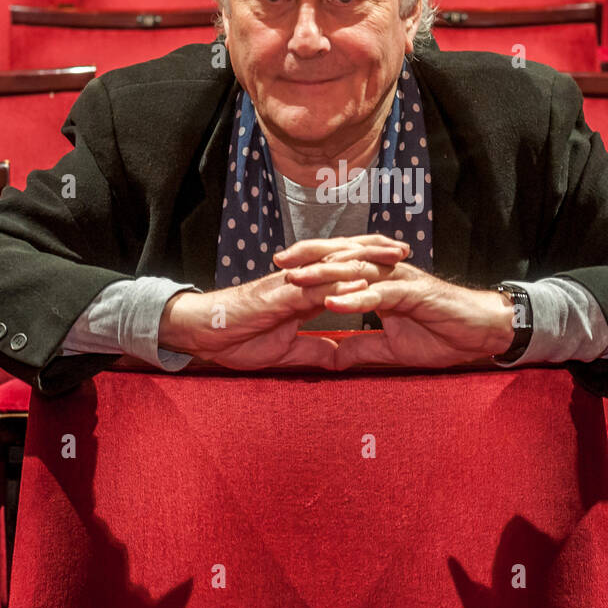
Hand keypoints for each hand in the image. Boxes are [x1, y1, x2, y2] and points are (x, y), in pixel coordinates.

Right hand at [158, 235, 410, 368]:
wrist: (202, 333)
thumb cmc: (238, 337)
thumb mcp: (288, 350)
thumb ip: (316, 349)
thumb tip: (341, 358)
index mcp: (305, 290)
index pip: (344, 270)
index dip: (370, 264)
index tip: (399, 263)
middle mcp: (301, 279)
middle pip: (344, 257)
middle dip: (375, 251)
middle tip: (406, 248)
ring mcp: (291, 284)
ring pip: (335, 265)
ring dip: (366, 259)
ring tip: (394, 256)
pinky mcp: (278, 295)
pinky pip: (314, 288)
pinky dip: (338, 285)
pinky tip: (360, 284)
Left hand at [290, 262, 518, 369]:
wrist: (480, 334)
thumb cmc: (442, 335)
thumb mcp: (391, 349)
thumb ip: (362, 348)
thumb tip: (334, 357)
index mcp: (380, 282)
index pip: (339, 267)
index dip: (311, 266)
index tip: (281, 272)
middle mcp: (388, 273)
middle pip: (343, 258)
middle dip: (309, 258)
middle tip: (279, 262)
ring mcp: (401, 279)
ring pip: (357, 270)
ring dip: (325, 274)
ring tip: (297, 279)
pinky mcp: (415, 292)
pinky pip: (380, 292)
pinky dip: (356, 296)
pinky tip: (334, 301)